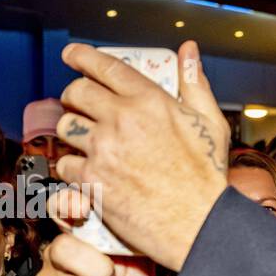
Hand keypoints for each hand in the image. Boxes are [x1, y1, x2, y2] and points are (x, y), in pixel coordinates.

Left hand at [53, 41, 228, 270]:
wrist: (200, 224)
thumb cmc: (208, 178)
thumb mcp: (211, 124)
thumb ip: (196, 84)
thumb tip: (189, 51)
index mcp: (150, 101)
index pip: (105, 67)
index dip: (82, 57)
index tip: (71, 55)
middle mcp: (122, 120)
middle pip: (76, 93)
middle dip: (73, 97)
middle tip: (79, 106)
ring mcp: (103, 150)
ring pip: (65, 127)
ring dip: (72, 133)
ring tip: (84, 142)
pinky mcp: (92, 180)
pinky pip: (64, 164)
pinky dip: (72, 168)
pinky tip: (86, 173)